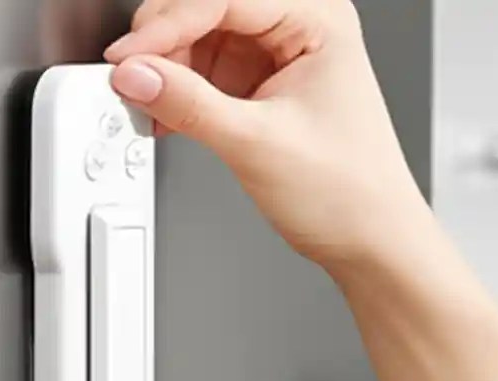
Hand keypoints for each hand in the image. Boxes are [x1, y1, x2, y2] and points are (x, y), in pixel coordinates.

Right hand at [104, 0, 435, 272]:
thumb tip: (135, 75)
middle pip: (207, 10)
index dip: (167, 24)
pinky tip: (165, 117)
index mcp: (319, 18)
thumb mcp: (256, 143)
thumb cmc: (349, 190)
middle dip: (164, 44)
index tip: (127, 57)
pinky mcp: (259, 85)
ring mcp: (278, 55)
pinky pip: (204, 72)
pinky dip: (178, 92)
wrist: (370, 239)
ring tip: (149, 106)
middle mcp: (300, 27)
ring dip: (167, 70)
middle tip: (131, 78)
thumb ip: (189, 104)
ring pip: (199, 40)